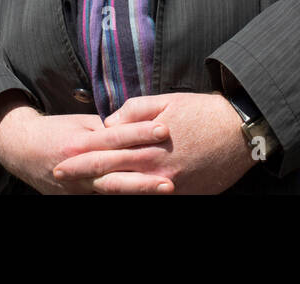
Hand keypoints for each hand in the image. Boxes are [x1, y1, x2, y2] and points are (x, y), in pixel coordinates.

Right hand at [0, 91, 173, 193]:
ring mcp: (75, 187)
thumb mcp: (80, 123)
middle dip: (143, 175)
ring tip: (163, 189)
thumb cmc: (55, 131)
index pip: (115, 137)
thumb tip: (133, 128)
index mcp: (80, 142)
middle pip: (115, 170)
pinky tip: (142, 199)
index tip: (164, 129)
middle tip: (170, 176)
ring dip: (137, 190)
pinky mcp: (73, 199)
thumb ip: (106, 129)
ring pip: (110, 190)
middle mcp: (77, 166)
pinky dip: (121, 199)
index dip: (140, 133)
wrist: (20, 149)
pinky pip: (99, 199)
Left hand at [52, 92, 256, 193]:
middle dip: (83, 177)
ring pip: (131, 193)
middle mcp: (155, 170)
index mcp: (147, 145)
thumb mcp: (165, 101)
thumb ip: (133, 111)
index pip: (105, 154)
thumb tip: (109, 123)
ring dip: (106, 191)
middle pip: (111, 177)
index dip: (81, 159)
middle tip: (59, 177)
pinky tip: (123, 195)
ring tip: (84, 190)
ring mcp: (170, 187)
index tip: (61, 161)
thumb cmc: (202, 112)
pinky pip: (156, 199)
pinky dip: (138, 196)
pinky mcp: (186, 195)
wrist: (240, 132)